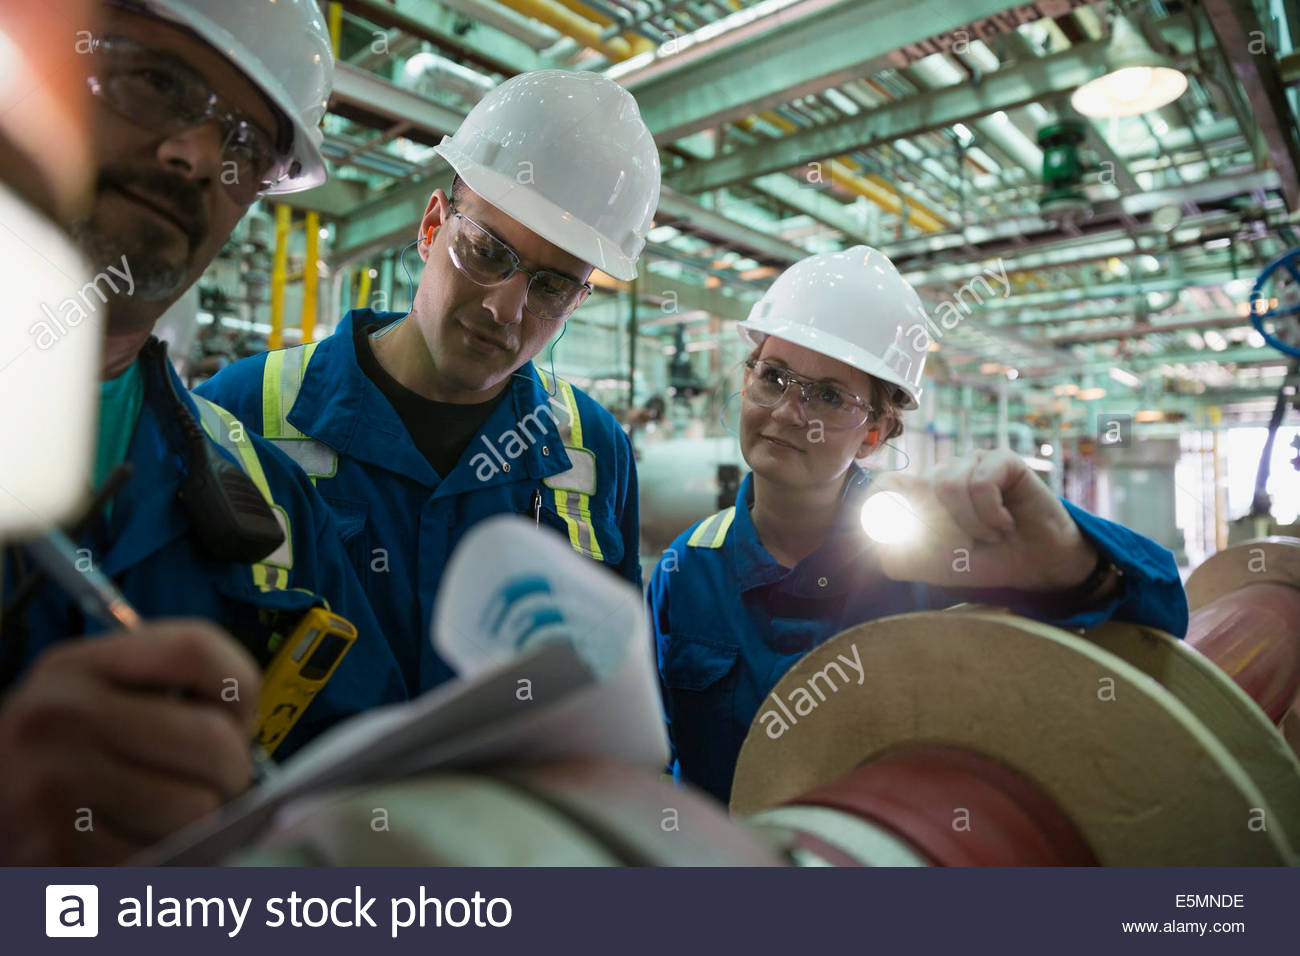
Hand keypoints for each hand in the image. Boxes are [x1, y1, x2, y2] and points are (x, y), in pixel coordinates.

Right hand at [0, 620, 260, 864]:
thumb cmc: (60, 755)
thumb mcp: (94, 696)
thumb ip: (171, 696)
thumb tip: (249, 743)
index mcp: (77, 666)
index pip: (195, 650)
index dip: (240, 688)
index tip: (238, 717)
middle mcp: (59, 717)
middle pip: (213, 741)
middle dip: (230, 773)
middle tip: (212, 783)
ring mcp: (52, 787)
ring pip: (196, 812)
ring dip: (196, 826)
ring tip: (160, 817)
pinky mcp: (54, 854)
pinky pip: (160, 862)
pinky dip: (162, 863)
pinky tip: (131, 846)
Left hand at [866, 449, 1097, 590]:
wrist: (1038, 565)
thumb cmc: (986, 561)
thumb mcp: (938, 568)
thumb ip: (904, 557)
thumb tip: (877, 541)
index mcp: (922, 495)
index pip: (885, 485)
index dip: (882, 505)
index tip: (895, 532)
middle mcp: (943, 473)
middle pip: (916, 489)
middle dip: (939, 529)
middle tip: (964, 547)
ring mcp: (971, 463)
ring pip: (947, 486)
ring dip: (970, 524)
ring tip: (989, 536)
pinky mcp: (1002, 460)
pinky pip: (981, 483)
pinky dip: (991, 514)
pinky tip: (1005, 524)